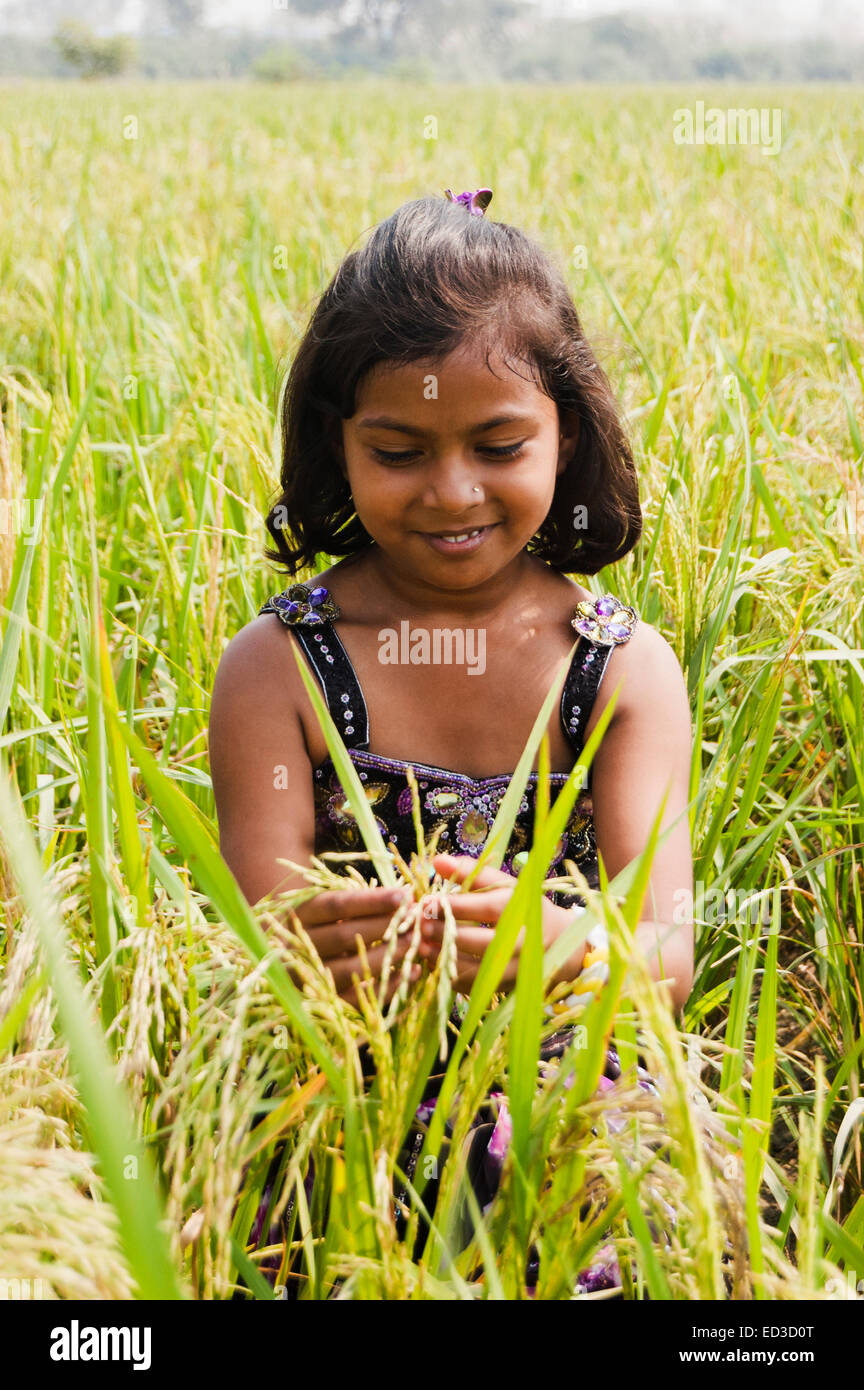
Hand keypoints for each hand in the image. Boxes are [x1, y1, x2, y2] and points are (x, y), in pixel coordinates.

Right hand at [291, 885, 416, 1007]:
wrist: (282, 971)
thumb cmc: (319, 929)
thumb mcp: (327, 911)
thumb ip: (357, 904)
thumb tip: (405, 898)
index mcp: (299, 915)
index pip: (337, 905)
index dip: (371, 901)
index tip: (404, 896)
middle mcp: (298, 946)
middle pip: (345, 936)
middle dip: (385, 926)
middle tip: (416, 920)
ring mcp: (308, 978)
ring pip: (352, 969)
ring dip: (389, 955)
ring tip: (417, 943)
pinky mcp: (321, 1006)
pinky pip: (358, 999)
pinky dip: (388, 986)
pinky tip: (412, 973)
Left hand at [417, 854, 587, 992]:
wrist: (560, 944)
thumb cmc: (524, 908)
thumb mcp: (504, 884)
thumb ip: (470, 871)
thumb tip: (436, 861)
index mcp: (521, 910)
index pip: (485, 908)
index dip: (453, 906)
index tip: (426, 901)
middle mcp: (520, 942)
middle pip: (479, 942)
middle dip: (444, 934)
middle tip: (419, 926)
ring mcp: (515, 969)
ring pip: (475, 970)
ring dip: (443, 958)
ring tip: (421, 946)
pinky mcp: (506, 988)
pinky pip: (474, 987)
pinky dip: (451, 976)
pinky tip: (435, 963)